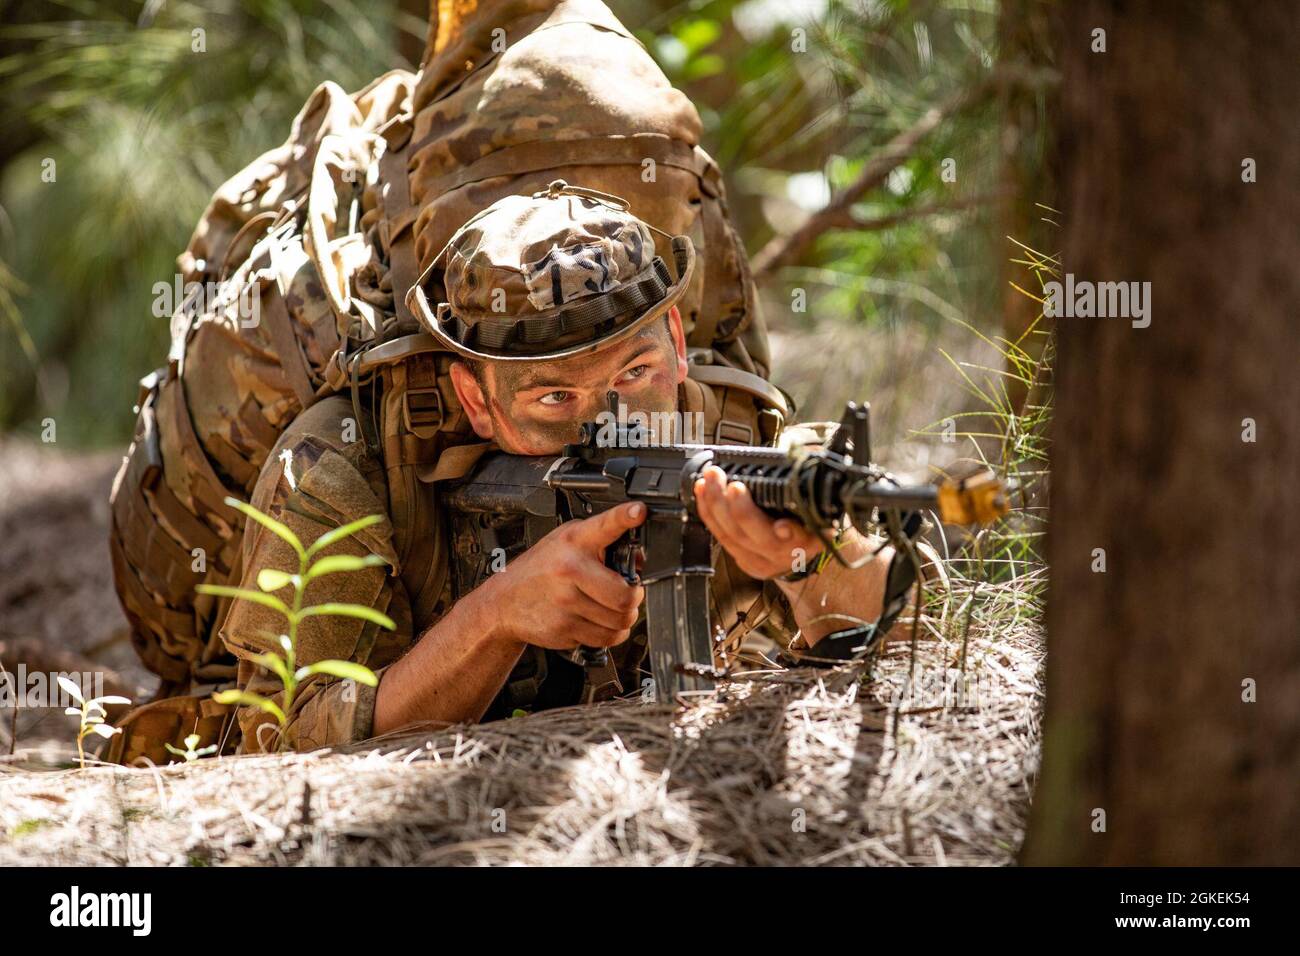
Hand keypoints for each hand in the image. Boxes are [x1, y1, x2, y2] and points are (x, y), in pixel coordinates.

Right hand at [471, 501, 646, 651]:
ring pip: (620, 620)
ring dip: (624, 617)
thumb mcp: (565, 543)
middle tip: (629, 593)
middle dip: (635, 597)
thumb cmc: (540, 569)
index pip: (605, 525)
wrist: (504, 601)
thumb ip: (600, 545)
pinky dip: (611, 633)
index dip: (624, 516)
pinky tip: (600, 620)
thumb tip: (639, 560)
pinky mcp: (564, 628)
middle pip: (625, 594)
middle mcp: (570, 569)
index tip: (639, 511)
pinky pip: (606, 637)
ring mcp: (566, 601)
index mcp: (574, 541)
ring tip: (612, 607)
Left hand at [693, 465, 824, 579]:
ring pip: (732, 537)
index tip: (782, 526)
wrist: (799, 548)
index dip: (789, 533)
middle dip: (741, 510)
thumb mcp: (817, 502)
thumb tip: (797, 451)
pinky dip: (708, 512)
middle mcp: (784, 553)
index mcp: (808, 539)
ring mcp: (761, 560)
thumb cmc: (806, 517)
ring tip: (711, 479)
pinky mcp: (742, 560)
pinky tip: (702, 491)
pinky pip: (720, 536)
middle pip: (758, 537)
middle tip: (732, 485)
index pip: (799, 538)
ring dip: (716, 504)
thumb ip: (804, 484)